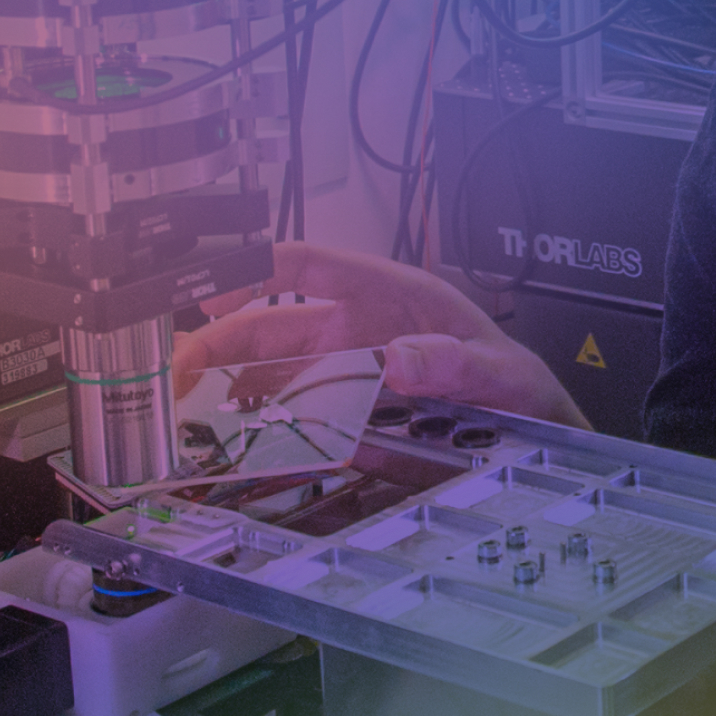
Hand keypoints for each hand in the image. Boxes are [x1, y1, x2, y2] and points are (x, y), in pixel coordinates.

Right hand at [172, 240, 591, 429]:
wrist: (539, 437)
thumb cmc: (520, 387)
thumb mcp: (500, 373)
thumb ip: (455, 363)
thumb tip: (399, 358)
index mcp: (388, 297)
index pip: (308, 265)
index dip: (254, 268)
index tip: (209, 286)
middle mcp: (358, 331)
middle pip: (271, 328)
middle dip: (218, 344)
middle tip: (175, 374)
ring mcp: (349, 375)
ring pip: (271, 376)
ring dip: (227, 392)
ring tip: (184, 416)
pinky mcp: (350, 419)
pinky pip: (294, 420)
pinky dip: (258, 432)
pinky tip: (228, 450)